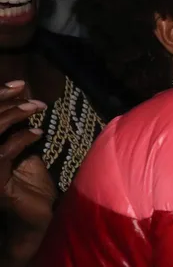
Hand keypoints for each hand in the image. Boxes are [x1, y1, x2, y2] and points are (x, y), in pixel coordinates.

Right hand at [0, 81, 56, 265]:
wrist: (35, 218)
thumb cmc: (29, 185)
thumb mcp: (22, 153)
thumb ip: (17, 132)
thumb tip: (26, 101)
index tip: (18, 84)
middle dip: (4, 102)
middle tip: (26, 91)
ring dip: (13, 116)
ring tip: (35, 107)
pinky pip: (3, 154)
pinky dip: (20, 139)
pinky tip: (37, 133)